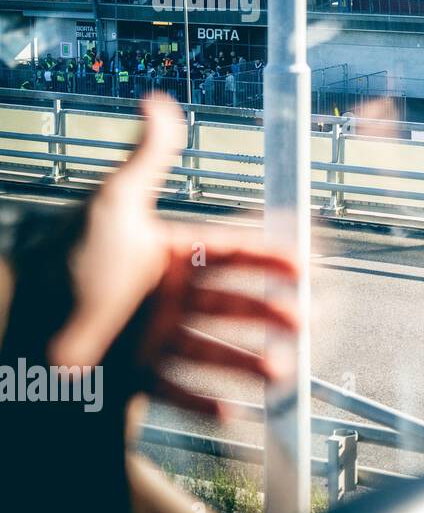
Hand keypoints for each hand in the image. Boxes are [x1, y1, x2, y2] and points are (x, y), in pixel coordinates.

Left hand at [47, 95, 298, 417]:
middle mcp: (163, 296)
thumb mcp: (111, 206)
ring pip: (214, 349)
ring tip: (280, 373)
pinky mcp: (135, 378)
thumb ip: (146, 158)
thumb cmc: (64, 271)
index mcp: (164, 254)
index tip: (307, 262)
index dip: (270, 256)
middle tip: (305, 321)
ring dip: (249, 361)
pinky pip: (181, 392)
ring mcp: (151, 337)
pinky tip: (235, 412)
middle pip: (232, 302)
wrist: (15, 345)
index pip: (230, 250)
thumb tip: (159, 100)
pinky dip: (208, 403)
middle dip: (270, 313)